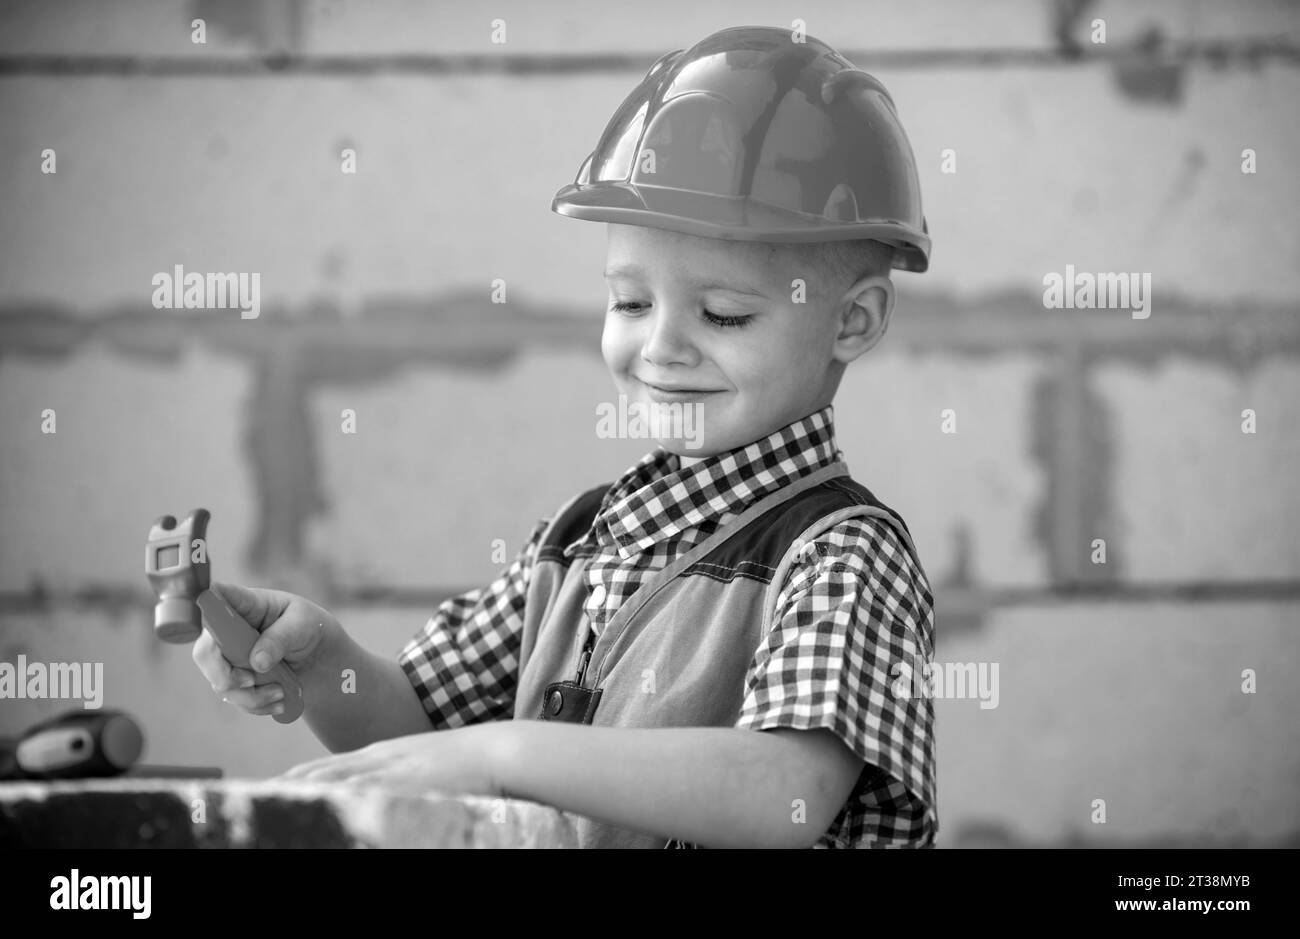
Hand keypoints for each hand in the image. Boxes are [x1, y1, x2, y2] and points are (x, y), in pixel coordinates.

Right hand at [192, 581, 338, 716]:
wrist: (318, 657)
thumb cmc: (308, 627)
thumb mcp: (302, 624)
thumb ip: (280, 638)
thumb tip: (256, 662)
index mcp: (243, 605)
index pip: (216, 597)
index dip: (206, 601)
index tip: (206, 601)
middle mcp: (227, 631)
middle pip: (204, 652)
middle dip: (224, 674)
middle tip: (250, 681)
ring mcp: (227, 657)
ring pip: (220, 683)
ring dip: (251, 695)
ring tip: (280, 692)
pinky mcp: (233, 680)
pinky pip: (235, 698)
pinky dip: (257, 705)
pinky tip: (279, 701)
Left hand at [277, 723, 508, 797]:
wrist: (495, 751)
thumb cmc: (465, 762)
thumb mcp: (421, 764)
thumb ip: (396, 776)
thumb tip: (381, 796)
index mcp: (380, 755)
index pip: (324, 768)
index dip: (292, 779)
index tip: (266, 789)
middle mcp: (378, 761)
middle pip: (320, 774)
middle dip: (285, 786)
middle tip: (251, 797)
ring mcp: (390, 772)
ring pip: (334, 782)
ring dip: (301, 792)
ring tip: (267, 800)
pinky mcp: (404, 784)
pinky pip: (363, 793)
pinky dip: (337, 798)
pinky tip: (316, 805)